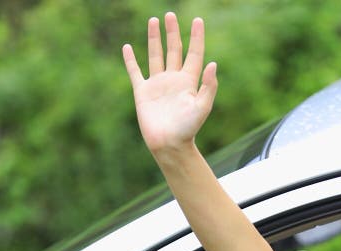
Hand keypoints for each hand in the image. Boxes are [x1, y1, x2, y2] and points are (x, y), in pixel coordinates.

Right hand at [123, 13, 217, 153]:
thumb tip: (213, 63)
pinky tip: (127, 47)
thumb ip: (208, 86)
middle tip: (170, 15)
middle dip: (173, 32)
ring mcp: (157, 84)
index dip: (196, 37)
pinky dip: (130, 60)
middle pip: (174, 50)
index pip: (194, 53)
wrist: (169, 144)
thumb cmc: (188, 129)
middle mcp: (173, 79)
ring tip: (154, 20)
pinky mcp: (142, 92)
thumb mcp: (202, 107)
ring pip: (156, 56)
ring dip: (155, 39)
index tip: (198, 20)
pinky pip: (135, 72)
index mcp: (189, 81)